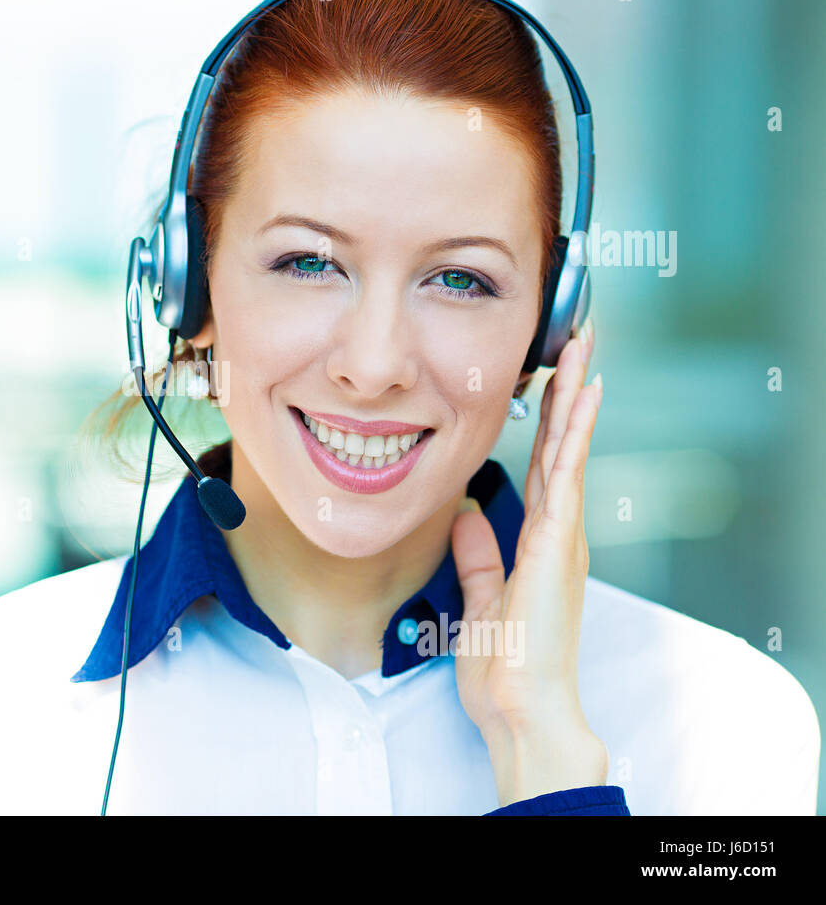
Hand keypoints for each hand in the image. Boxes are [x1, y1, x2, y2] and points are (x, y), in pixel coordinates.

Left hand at [450, 319, 605, 804]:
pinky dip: (574, 434)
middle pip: (561, 447)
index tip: (548, 378)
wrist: (517, 707)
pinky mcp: (557, 544)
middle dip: (566, 393)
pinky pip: (566, 476)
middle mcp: (557, 531)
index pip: (542, 466)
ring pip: (569, 450)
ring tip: (584, 348)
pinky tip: (582, 397)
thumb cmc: (504, 666)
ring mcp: (562, 535)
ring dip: (575, 397)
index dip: (546, 421)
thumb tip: (466, 515)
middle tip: (576, 342)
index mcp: (540, 541)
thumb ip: (479, 557)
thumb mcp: (480, 598)